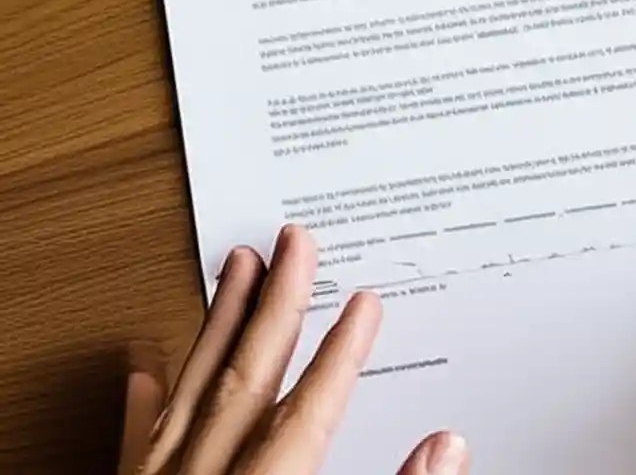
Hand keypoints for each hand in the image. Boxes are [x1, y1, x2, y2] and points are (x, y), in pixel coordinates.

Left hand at [117, 225, 469, 474]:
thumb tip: (446, 448)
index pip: (309, 412)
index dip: (343, 354)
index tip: (365, 304)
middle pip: (247, 379)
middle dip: (279, 305)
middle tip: (296, 244)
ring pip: (192, 393)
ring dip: (220, 326)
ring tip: (237, 266)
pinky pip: (133, 443)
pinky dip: (144, 403)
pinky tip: (145, 367)